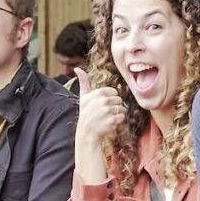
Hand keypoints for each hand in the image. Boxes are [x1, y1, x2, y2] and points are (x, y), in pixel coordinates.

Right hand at [72, 69, 125, 186]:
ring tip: (106, 118)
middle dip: (113, 107)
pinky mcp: (112, 120)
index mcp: (98, 93)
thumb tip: (77, 68)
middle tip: (104, 113)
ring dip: (116, 114)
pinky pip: (122, 117)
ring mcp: (107, 111)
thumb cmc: (86, 113)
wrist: (87, 132)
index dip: (110, 99)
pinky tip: (109, 123)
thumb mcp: (84, 96)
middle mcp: (102, 101)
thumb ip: (83, 81)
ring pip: (121, 109)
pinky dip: (118, 121)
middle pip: (119, 100)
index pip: (114, 92)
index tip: (102, 105)